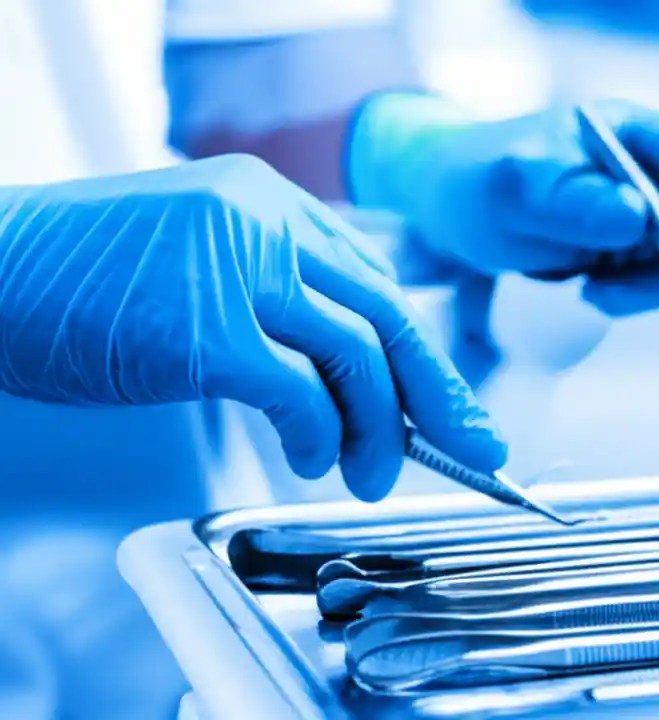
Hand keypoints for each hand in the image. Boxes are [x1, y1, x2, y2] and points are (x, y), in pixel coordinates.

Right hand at [0, 155, 505, 500]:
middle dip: (438, 394)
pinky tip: (314, 460)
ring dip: (381, 428)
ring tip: (373, 474)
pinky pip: (301, 393)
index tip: (450, 402)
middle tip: (471, 446)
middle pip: (388, 314)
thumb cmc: (75, 279)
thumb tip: (347, 368)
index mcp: (267, 202)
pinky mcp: (206, 330)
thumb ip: (272, 293)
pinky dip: (320, 436)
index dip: (419, 353)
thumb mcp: (195, 261)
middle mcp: (263, 223)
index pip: (374, 282)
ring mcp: (237, 270)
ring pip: (359, 354)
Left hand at [347, 96, 658, 329]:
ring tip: (594, 296)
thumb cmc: (478, 182)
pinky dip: (637, 299)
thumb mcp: (513, 188)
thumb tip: (637, 219)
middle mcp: (652, 173)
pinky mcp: (635, 258)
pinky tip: (591, 295)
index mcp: (632, 133)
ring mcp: (649, 218)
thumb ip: (572, 201)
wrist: (449, 215)